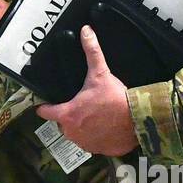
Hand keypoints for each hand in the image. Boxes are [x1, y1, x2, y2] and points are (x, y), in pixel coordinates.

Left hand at [35, 25, 137, 156]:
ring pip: (77, 134)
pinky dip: (96, 137)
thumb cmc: (115, 99)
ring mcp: (85, 144)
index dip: (45, 107)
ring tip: (95, 116)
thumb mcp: (100, 73)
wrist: (138, 120)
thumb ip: (91, 52)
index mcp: (67, 115)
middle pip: (63, 123)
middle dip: (70, 116)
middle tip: (82, 106)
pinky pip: (92, 143)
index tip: (44, 105)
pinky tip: (105, 128)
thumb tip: (85, 31)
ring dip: (82, 127)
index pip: (45, 112)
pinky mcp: (98, 150)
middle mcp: (72, 132)